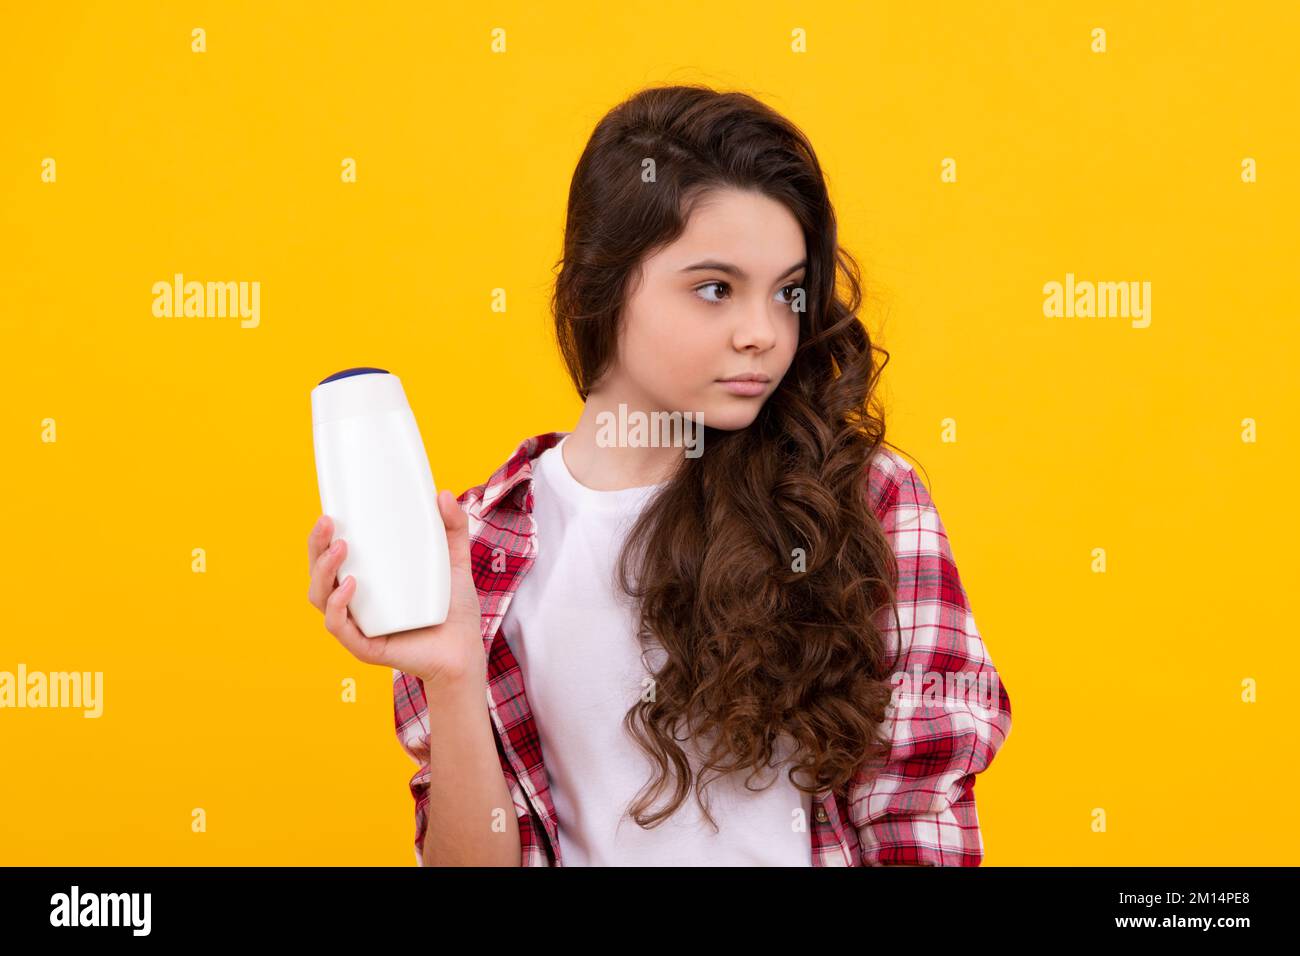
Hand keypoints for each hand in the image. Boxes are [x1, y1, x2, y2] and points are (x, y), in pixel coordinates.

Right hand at [306, 490, 486, 691]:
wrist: (466, 652)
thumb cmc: (455, 610)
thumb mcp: (455, 562)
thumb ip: (453, 528)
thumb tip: (442, 494)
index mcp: (367, 583)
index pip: (332, 557)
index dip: (322, 536)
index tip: (329, 511)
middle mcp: (355, 603)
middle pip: (319, 573)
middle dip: (316, 546)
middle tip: (328, 522)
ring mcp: (358, 625)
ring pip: (320, 597)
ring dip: (323, 570)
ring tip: (341, 548)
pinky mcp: (365, 646)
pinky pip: (339, 626)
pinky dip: (337, 605)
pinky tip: (350, 585)